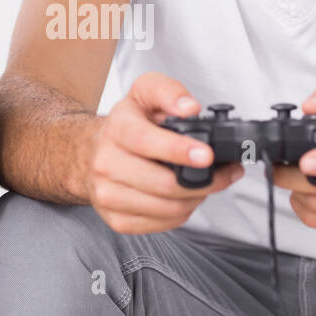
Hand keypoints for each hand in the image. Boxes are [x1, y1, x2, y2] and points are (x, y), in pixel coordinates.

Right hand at [87, 71, 244, 234]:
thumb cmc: (127, 125)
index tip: (206, 155)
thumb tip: (189, 107)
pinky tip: (184, 197)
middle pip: (164, 184)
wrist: (92, 153)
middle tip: (224, 172)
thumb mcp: (145, 93)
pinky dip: (182, 212)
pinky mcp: (116, 220)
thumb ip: (169, 91)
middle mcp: (106, 163)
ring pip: (168, 208)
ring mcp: (108, 195)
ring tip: (204, 183)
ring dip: (196, 198)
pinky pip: (162, 224)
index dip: (178, 150)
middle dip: (204, 181)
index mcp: (117, 129)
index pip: (146, 142)